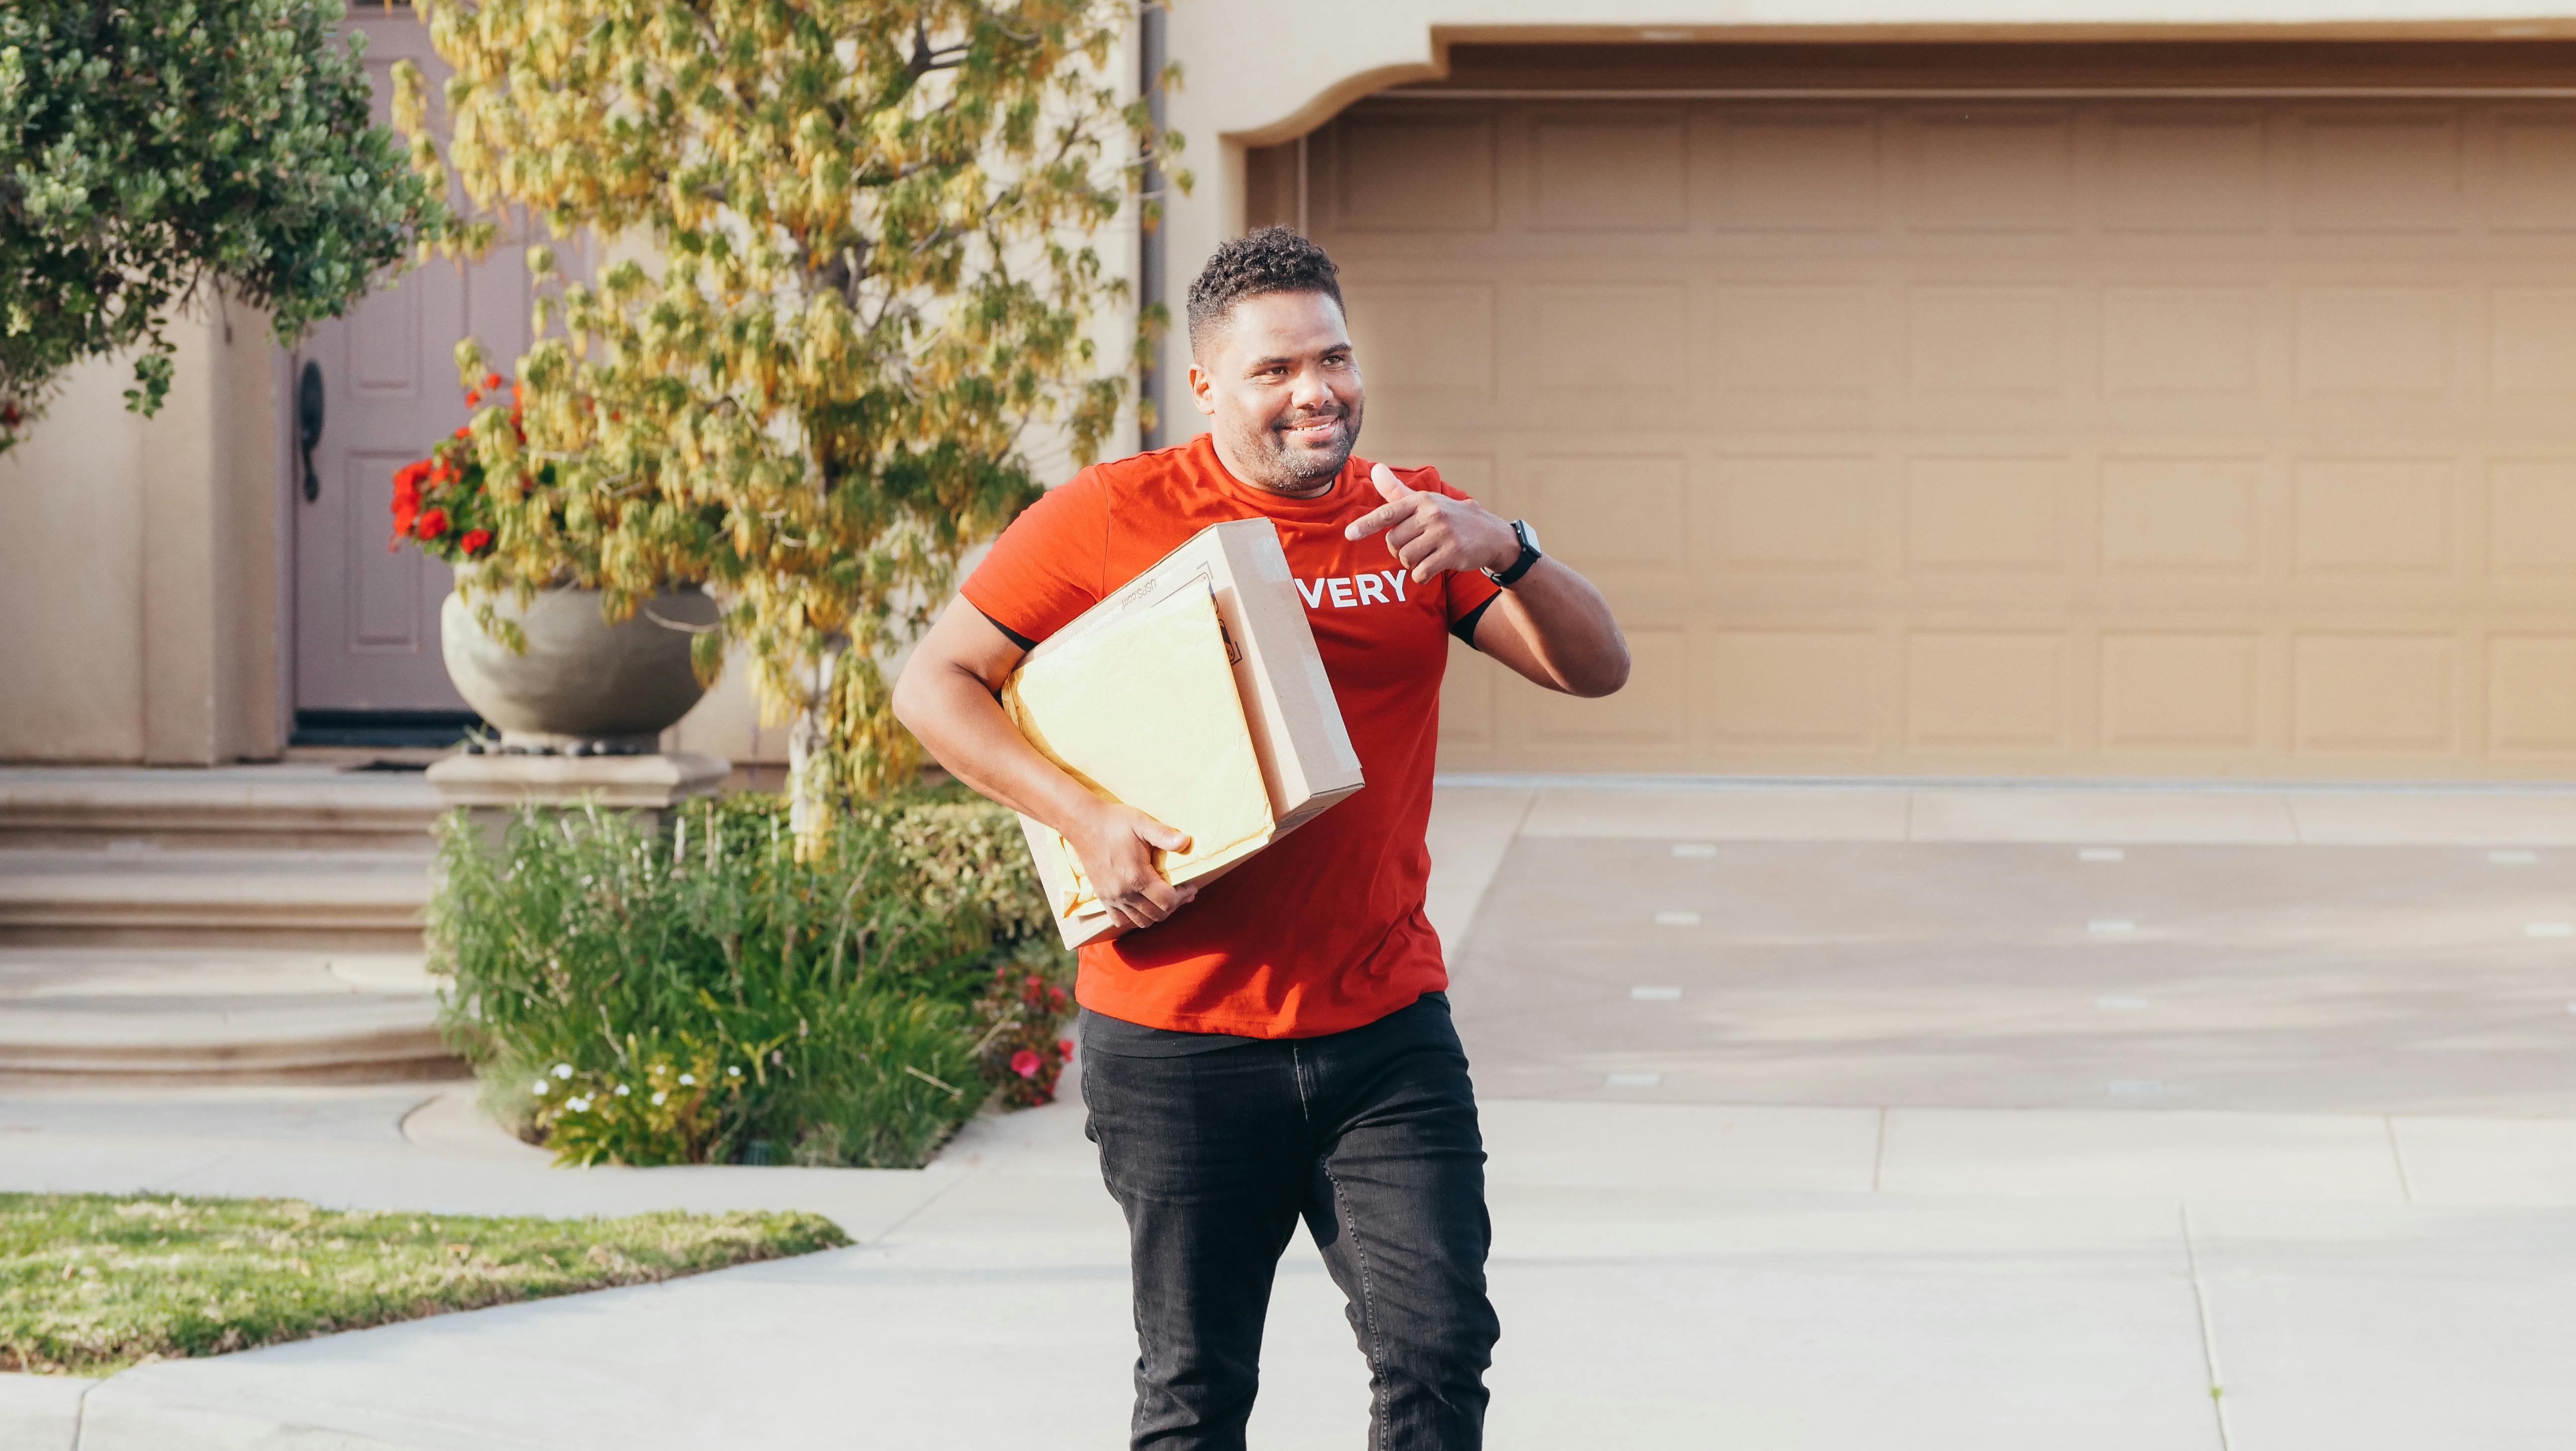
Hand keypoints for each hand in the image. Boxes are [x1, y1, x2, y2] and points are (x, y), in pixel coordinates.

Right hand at [1064, 802, 1199, 931]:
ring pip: (1141, 921)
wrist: (1084, 823)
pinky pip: (1120, 920)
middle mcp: (1124, 893)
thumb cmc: (1115, 822)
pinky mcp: (1102, 898)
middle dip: (1173, 905)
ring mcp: (1111, 898)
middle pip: (1157, 914)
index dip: (1183, 896)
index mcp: (1137, 876)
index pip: (1168, 901)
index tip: (1190, 886)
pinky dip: (1134, 917)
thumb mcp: (1142, 823)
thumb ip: (1164, 835)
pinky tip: (1142, 904)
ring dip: (1156, 913)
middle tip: (1181, 892)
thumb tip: (1186, 841)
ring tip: (1163, 898)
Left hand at [1342, 463, 1517, 582]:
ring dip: (1411, 564)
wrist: (1491, 534)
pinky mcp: (1452, 553)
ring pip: (1406, 558)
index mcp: (1422, 500)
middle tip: (1416, 547)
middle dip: (1399, 550)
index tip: (1349, 534)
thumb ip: (1397, 491)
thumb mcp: (1426, 501)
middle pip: (1394, 542)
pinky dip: (1422, 576)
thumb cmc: (1451, 517)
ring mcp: (1443, 533)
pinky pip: (1421, 572)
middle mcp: (1431, 514)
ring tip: (1427, 555)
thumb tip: (1375, 469)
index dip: (1366, 525)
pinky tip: (1433, 568)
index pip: (1388, 513)